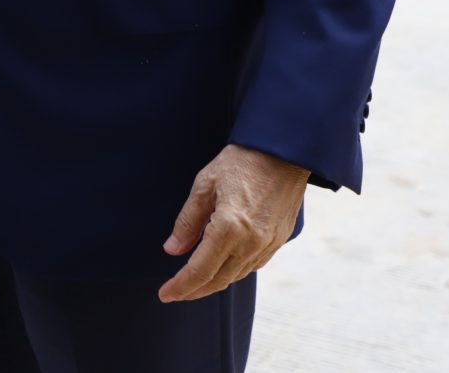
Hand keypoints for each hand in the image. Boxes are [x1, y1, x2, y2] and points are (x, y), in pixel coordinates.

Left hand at [158, 144, 309, 302]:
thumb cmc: (241, 162)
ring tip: (193, 282)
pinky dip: (233, 272)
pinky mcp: (278, 240)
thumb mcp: (205, 184)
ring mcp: (268, 244)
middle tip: (174, 293)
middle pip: (218, 280)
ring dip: (213, 283)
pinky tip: (221, 268)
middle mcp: (251, 242)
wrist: (284, 153)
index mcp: (229, 227)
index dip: (181, 286)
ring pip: (236, 276)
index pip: (200, 270)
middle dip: (194, 291)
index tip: (164, 294)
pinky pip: (252, 266)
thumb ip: (188, 221)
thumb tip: (173, 250)